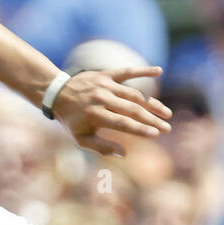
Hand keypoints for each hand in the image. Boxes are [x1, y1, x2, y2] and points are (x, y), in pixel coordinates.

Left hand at [51, 68, 171, 156]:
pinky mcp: (106, 74)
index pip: (123, 123)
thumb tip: (124, 154)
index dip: (140, 129)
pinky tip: (159, 71)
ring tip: (166, 113)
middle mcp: (101, 99)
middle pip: (132, 110)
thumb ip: (101, 147)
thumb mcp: (80, 138)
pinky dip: (143, 70)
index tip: (156, 134)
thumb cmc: (71, 120)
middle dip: (152, 120)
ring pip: (134, 94)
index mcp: (95, 115)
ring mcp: (105, 85)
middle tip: (167, 128)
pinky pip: (127, 71)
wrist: (56, 93)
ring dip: (152, 103)